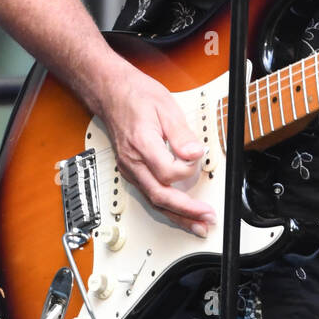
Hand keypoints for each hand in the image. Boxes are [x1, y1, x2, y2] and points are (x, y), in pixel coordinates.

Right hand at [91, 65, 213, 235]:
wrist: (111, 93)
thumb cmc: (137, 96)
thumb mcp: (165, 107)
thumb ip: (181, 134)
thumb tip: (195, 154)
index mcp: (142, 144)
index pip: (168, 172)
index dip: (188, 170)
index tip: (198, 158)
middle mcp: (133, 162)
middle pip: (159, 196)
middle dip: (186, 211)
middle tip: (207, 218)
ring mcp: (130, 169)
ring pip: (154, 201)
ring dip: (177, 216)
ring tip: (198, 225)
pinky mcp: (132, 172)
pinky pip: (149, 194)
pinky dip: (167, 207)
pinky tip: (180, 213)